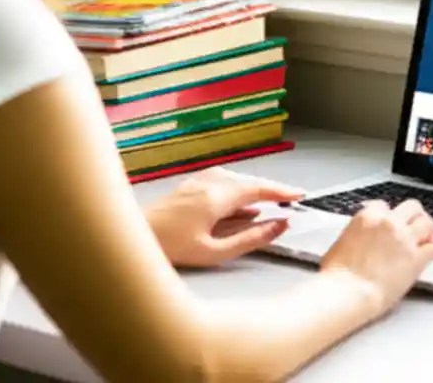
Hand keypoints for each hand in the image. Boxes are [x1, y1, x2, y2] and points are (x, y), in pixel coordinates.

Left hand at [144, 168, 303, 267]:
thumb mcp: (216, 251)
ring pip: (236, 180)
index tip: (300, 196)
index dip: (282, 192)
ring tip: (271, 203)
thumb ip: (251, 238)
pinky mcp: (189, 187)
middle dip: (272, 190)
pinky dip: (239, 190)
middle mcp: (209, 183)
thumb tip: (279, 226)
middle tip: (291, 200)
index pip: (259, 189)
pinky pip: (223, 182)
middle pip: (249, 182)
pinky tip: (241, 204)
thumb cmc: (171, 248)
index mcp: (218, 197)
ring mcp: (197, 182)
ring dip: (255, 189)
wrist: (133, 238)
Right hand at [318, 199, 432, 316]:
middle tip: (413, 227)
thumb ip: (355, 235)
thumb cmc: (338, 275)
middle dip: (413, 216)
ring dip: (427, 230)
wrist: (347, 292)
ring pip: (427, 222)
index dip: (389, 216)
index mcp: (368, 217)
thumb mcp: (340, 244)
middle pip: (412, 207)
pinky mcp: (416, 258)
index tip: (390, 224)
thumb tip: (357, 239)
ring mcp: (404, 239)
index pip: (385, 206)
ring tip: (426, 238)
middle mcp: (388, 223)